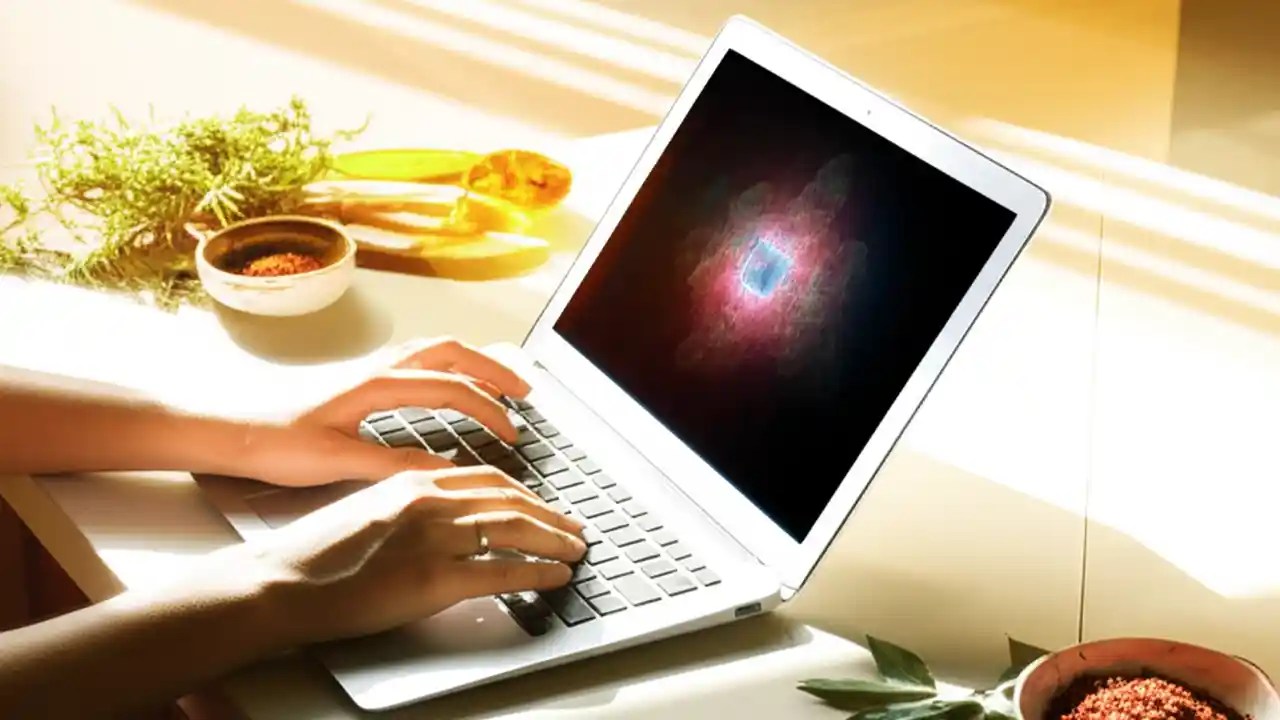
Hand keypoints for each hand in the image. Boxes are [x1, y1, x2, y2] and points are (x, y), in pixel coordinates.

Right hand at [217, 467, 586, 645]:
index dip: (524, 493)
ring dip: (555, 541)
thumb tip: (446, 517)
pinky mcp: (433, 577)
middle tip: (574, 529)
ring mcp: (433, 537)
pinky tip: (555, 578)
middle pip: (511, 501)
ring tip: (575, 552)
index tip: (543, 505)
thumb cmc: (315, 555)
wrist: (280, 583)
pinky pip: (502, 571)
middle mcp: (429, 501)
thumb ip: (411, 506)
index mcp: (413, 481)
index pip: (488, 479)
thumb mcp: (370, 510)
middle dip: (551, 516)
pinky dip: (537, 573)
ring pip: (515, 530)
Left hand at [242, 337, 531, 486]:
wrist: (230, 432)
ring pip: (435, 351)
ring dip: (472, 363)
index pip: (450, 389)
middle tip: (525, 391)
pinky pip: (418, 359)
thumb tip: (445, 467)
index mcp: (377, 385)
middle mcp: (377, 369)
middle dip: (494, 369)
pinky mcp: (360, 380)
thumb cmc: (274, 444)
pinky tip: (449, 386)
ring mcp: (369, 370)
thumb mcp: (339, 462)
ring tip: (499, 384)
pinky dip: (448, 367)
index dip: (488, 410)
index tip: (512, 433)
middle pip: (452, 353)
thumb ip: (396, 463)